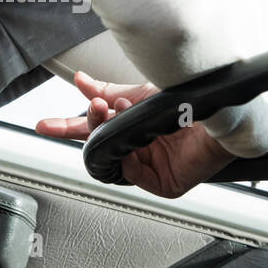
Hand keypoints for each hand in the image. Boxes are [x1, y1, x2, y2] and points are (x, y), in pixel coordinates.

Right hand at [35, 70, 236, 198]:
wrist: (222, 112)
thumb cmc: (190, 101)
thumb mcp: (141, 93)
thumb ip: (109, 92)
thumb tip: (83, 84)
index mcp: (133, 128)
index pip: (96, 130)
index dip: (69, 127)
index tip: (45, 126)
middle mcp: (141, 148)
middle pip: (101, 146)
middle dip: (89, 127)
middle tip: (91, 111)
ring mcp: (153, 166)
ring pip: (116, 159)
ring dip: (113, 134)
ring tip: (115, 112)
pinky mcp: (167, 183)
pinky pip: (137, 177)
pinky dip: (131, 161)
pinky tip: (132, 145)